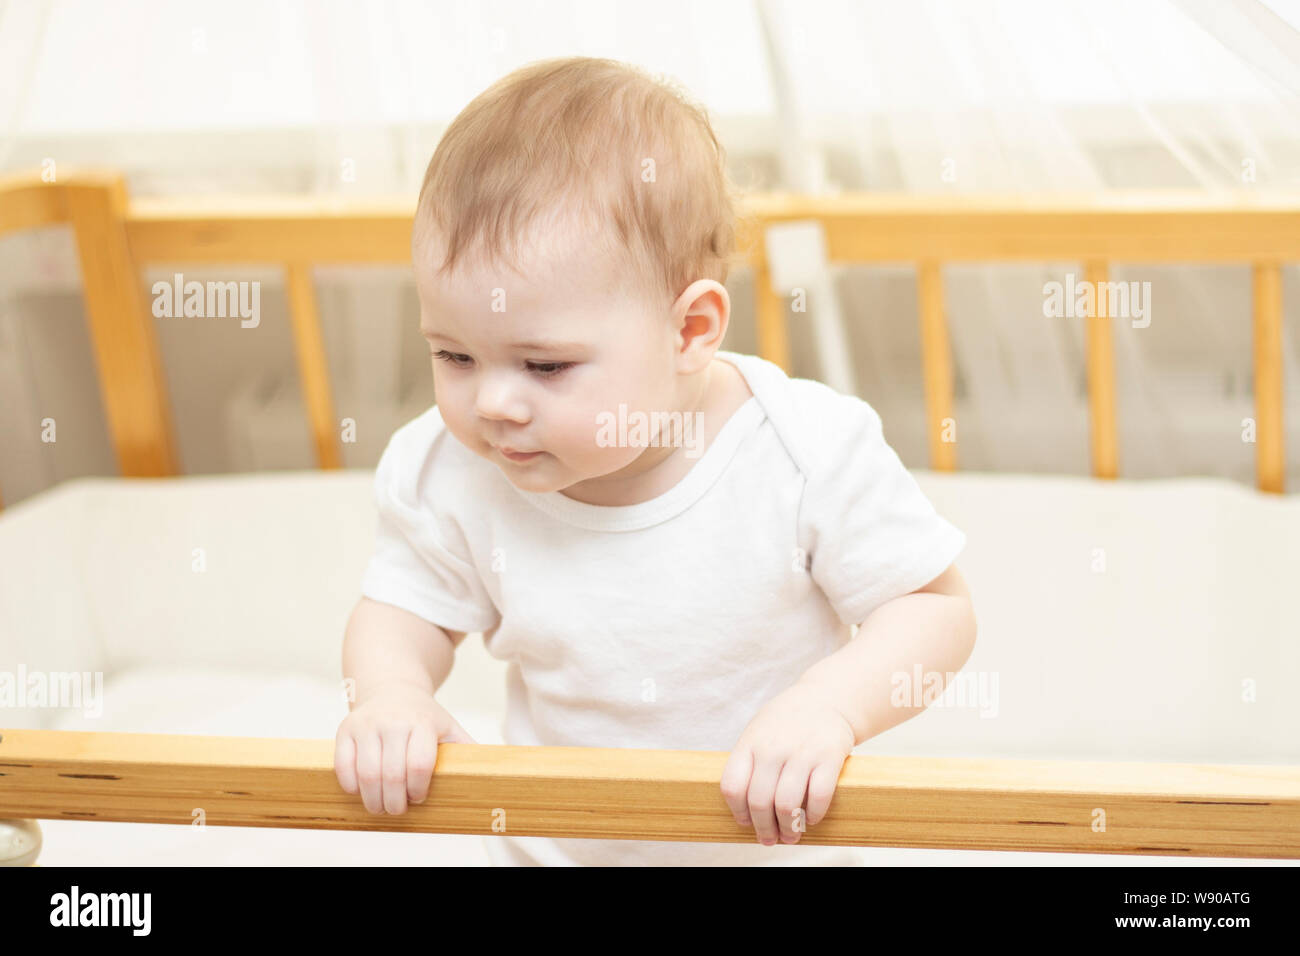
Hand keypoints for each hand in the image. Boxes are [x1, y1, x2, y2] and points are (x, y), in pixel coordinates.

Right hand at [334, 680, 476, 814]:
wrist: (392, 688)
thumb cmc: (424, 717)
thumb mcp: (448, 726)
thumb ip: (466, 749)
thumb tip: (492, 771)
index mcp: (423, 722)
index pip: (420, 764)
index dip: (418, 789)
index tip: (419, 797)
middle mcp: (393, 721)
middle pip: (392, 774)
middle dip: (395, 802)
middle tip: (398, 809)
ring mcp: (367, 725)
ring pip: (366, 774)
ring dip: (374, 799)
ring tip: (381, 806)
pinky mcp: (345, 730)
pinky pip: (343, 766)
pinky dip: (351, 785)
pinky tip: (362, 791)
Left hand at [720, 681, 855, 844]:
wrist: (826, 698)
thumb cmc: (786, 722)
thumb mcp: (758, 732)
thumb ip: (748, 763)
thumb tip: (742, 808)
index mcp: (750, 743)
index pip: (732, 787)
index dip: (738, 812)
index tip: (746, 823)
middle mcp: (773, 748)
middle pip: (759, 802)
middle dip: (764, 829)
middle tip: (770, 839)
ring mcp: (801, 752)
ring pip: (787, 805)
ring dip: (788, 829)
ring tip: (791, 836)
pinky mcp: (829, 757)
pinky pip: (819, 796)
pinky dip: (813, 815)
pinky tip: (811, 819)